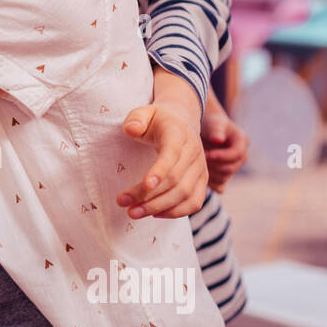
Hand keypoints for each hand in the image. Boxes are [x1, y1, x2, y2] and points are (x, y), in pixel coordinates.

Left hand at [117, 102, 208, 218]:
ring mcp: (200, 168)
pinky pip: (194, 202)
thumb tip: (131, 129)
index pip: (172, 153)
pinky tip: (154, 214)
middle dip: (149, 196)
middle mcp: (193, 152)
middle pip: (175, 179)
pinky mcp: (203, 182)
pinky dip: (176, 212)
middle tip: (124, 204)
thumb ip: (136, 119)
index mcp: (178, 134)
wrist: (181, 122)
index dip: (160, 170)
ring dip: (159, 207)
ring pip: (185, 194)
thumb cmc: (156, 121)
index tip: (145, 185)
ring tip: (134, 213)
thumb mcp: (144, 113)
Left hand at [202, 111, 248, 191]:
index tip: (206, 154)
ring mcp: (233, 169)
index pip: (237, 155)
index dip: (221, 156)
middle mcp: (241, 157)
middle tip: (197, 158)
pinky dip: (208, 182)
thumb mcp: (213, 124)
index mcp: (242, 142)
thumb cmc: (208, 124)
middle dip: (212, 164)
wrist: (203, 131)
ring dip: (208, 172)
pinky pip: (219, 187)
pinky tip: (199, 172)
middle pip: (230, 168)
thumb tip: (218, 140)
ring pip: (223, 178)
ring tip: (196, 162)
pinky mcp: (224, 177)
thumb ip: (216, 130)